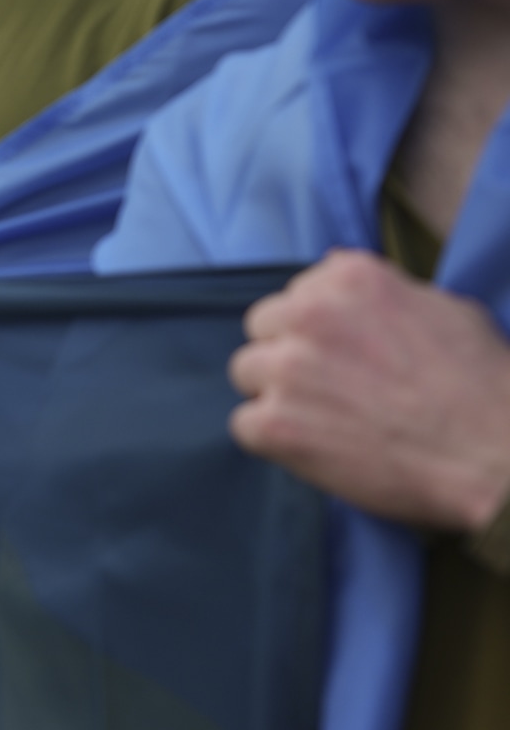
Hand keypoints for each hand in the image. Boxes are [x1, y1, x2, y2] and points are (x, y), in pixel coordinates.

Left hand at [231, 250, 509, 530]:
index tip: (344, 354)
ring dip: (277, 394)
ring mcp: (288, 367)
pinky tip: (318, 449)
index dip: (318, 328)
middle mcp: (309, 312)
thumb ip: (384, 291)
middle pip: (264, 328)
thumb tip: (337, 274)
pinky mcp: (276, 422)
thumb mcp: (446, 309)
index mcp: (349, 277)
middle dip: (290, 355)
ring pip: (247, 372)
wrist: (498, 455)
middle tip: (333, 389)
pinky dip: (274, 441)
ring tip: (327, 420)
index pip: (298, 293)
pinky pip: (245, 425)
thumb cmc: (484, 387)